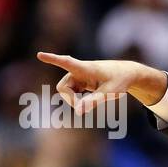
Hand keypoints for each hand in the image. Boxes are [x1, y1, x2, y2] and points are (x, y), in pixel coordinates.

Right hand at [35, 52, 167, 110]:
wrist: (127, 73)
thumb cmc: (120, 81)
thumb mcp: (109, 93)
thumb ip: (93, 102)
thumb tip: (78, 111)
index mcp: (85, 68)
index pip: (66, 62)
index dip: (52, 59)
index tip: (40, 55)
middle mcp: (78, 70)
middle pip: (62, 87)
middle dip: (70, 99)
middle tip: (83, 108)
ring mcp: (78, 76)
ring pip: (66, 92)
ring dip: (75, 100)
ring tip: (93, 99)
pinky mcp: (81, 81)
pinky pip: (72, 93)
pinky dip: (79, 99)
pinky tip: (92, 96)